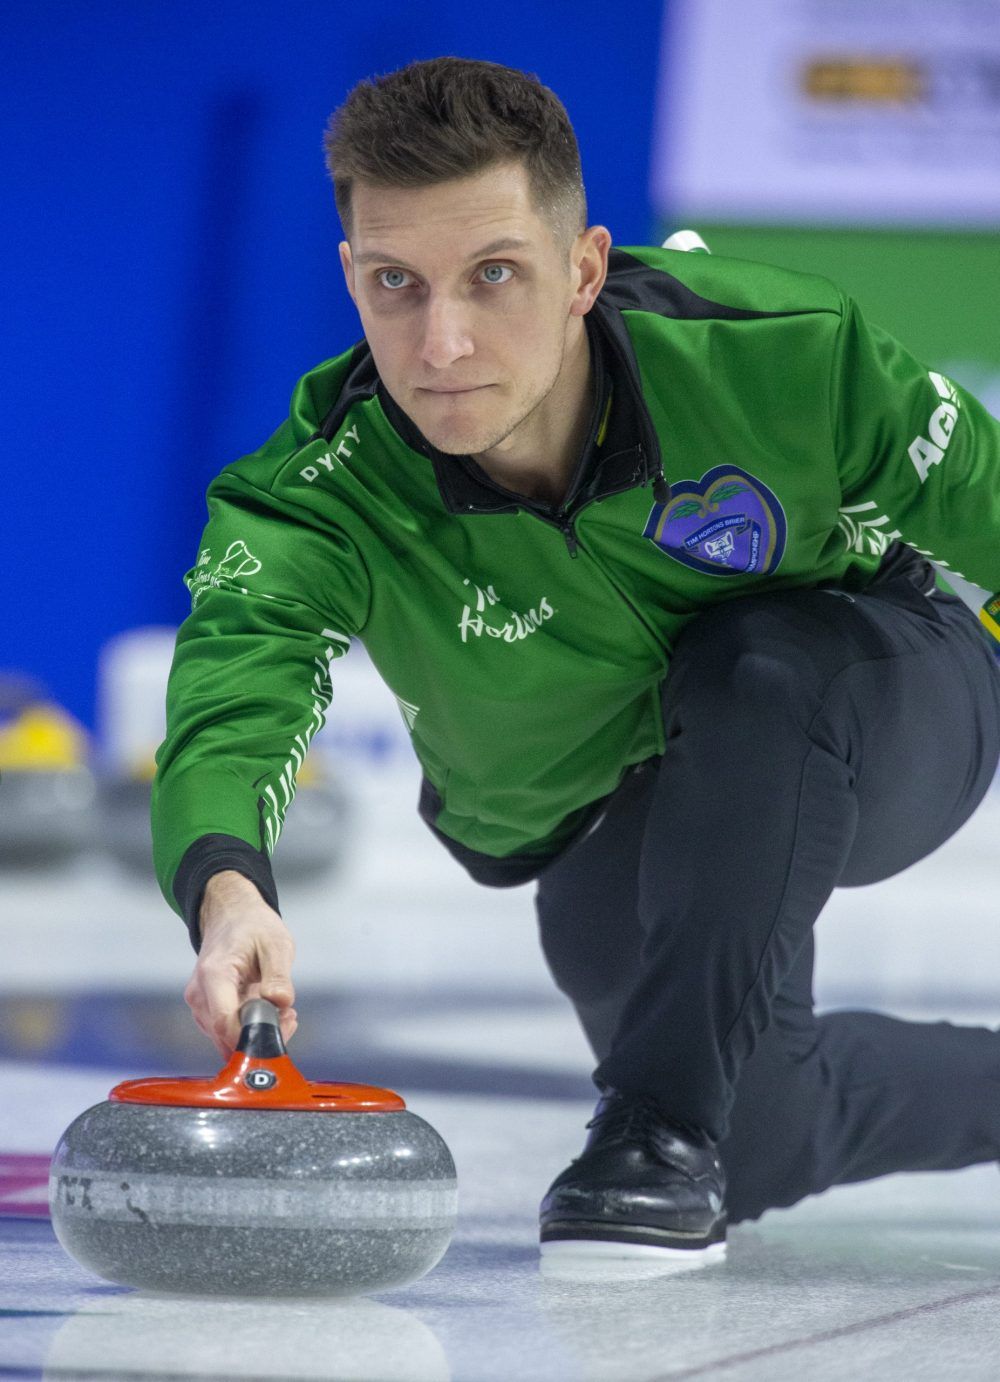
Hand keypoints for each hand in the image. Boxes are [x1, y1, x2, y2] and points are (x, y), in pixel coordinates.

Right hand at [184, 870, 298, 1059]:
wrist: (230, 915)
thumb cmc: (252, 926)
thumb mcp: (276, 943)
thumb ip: (278, 975)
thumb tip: (281, 1003)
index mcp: (215, 975)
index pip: (225, 1023)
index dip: (254, 1036)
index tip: (284, 1026)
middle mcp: (200, 994)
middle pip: (226, 1035)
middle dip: (261, 1035)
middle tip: (290, 1016)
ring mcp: (200, 1004)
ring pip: (225, 1038)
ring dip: (257, 1032)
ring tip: (283, 1010)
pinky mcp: (205, 1009)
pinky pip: (225, 1031)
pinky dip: (248, 1028)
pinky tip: (269, 1011)